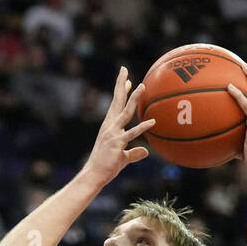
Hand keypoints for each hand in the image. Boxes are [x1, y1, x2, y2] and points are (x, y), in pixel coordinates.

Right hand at [83, 67, 154, 185]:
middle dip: (121, 85)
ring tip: (142, 86)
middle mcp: (110, 126)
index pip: (115, 106)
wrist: (94, 175)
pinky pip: (132, 133)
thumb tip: (146, 152)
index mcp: (109, 127)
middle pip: (117, 101)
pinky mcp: (118, 143)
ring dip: (134, 99)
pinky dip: (143, 127)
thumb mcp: (122, 158)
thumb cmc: (106, 167)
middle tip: (124, 70)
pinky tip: (153, 121)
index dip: (121, 92)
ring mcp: (113, 133)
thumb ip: (134, 153)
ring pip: (125, 112)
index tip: (127, 81)